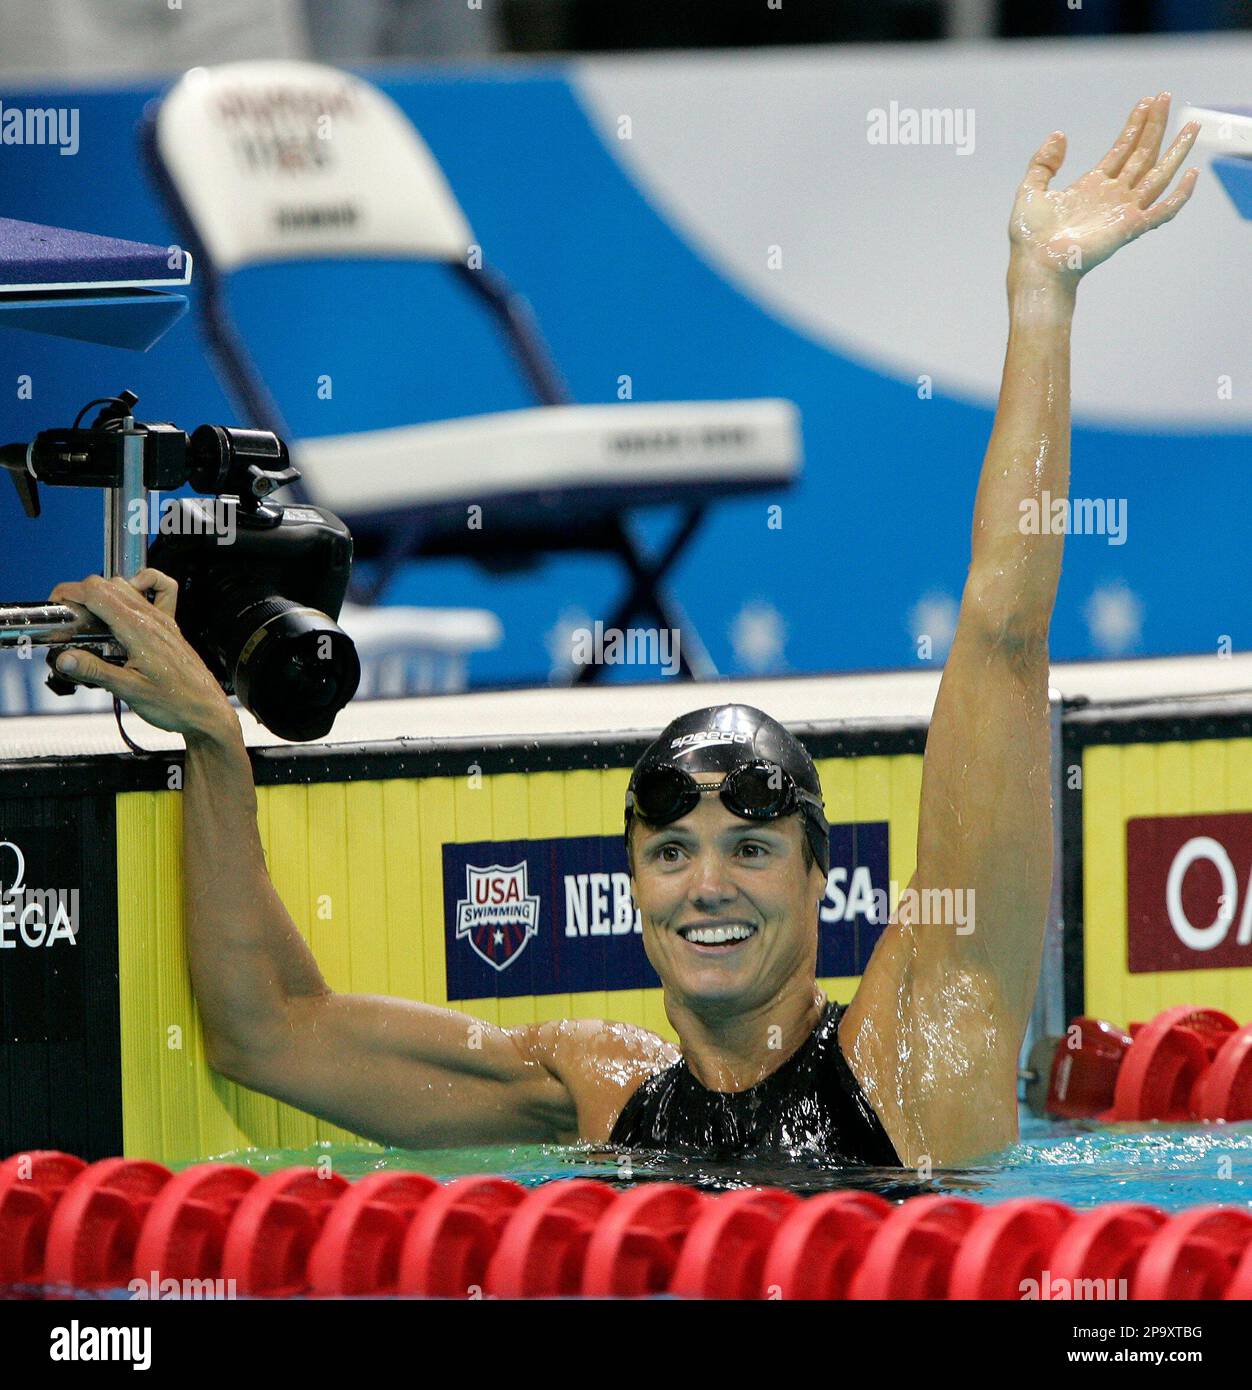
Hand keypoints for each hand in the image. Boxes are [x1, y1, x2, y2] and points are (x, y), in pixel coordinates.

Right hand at [48, 570, 236, 740]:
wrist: (207, 712)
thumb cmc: (176, 704)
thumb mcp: (129, 691)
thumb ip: (95, 671)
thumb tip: (63, 658)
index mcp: (139, 630)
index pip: (98, 593)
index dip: (71, 592)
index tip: (56, 605)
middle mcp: (152, 619)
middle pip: (108, 585)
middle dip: (80, 595)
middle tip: (67, 622)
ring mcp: (162, 621)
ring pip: (127, 587)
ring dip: (102, 595)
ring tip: (89, 621)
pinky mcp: (169, 627)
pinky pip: (161, 591)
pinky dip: (143, 584)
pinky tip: (128, 602)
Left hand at [1009, 92, 1198, 286]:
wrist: (1035, 264)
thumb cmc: (1030, 237)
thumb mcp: (1030, 190)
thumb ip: (1043, 163)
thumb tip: (1059, 136)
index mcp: (1092, 186)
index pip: (1122, 149)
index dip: (1135, 125)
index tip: (1148, 101)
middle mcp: (1112, 196)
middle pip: (1142, 154)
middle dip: (1155, 125)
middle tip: (1166, 96)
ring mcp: (1123, 211)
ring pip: (1158, 175)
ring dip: (1175, 151)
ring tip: (1192, 126)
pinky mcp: (1130, 227)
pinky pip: (1163, 210)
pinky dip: (1179, 195)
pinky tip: (1191, 174)